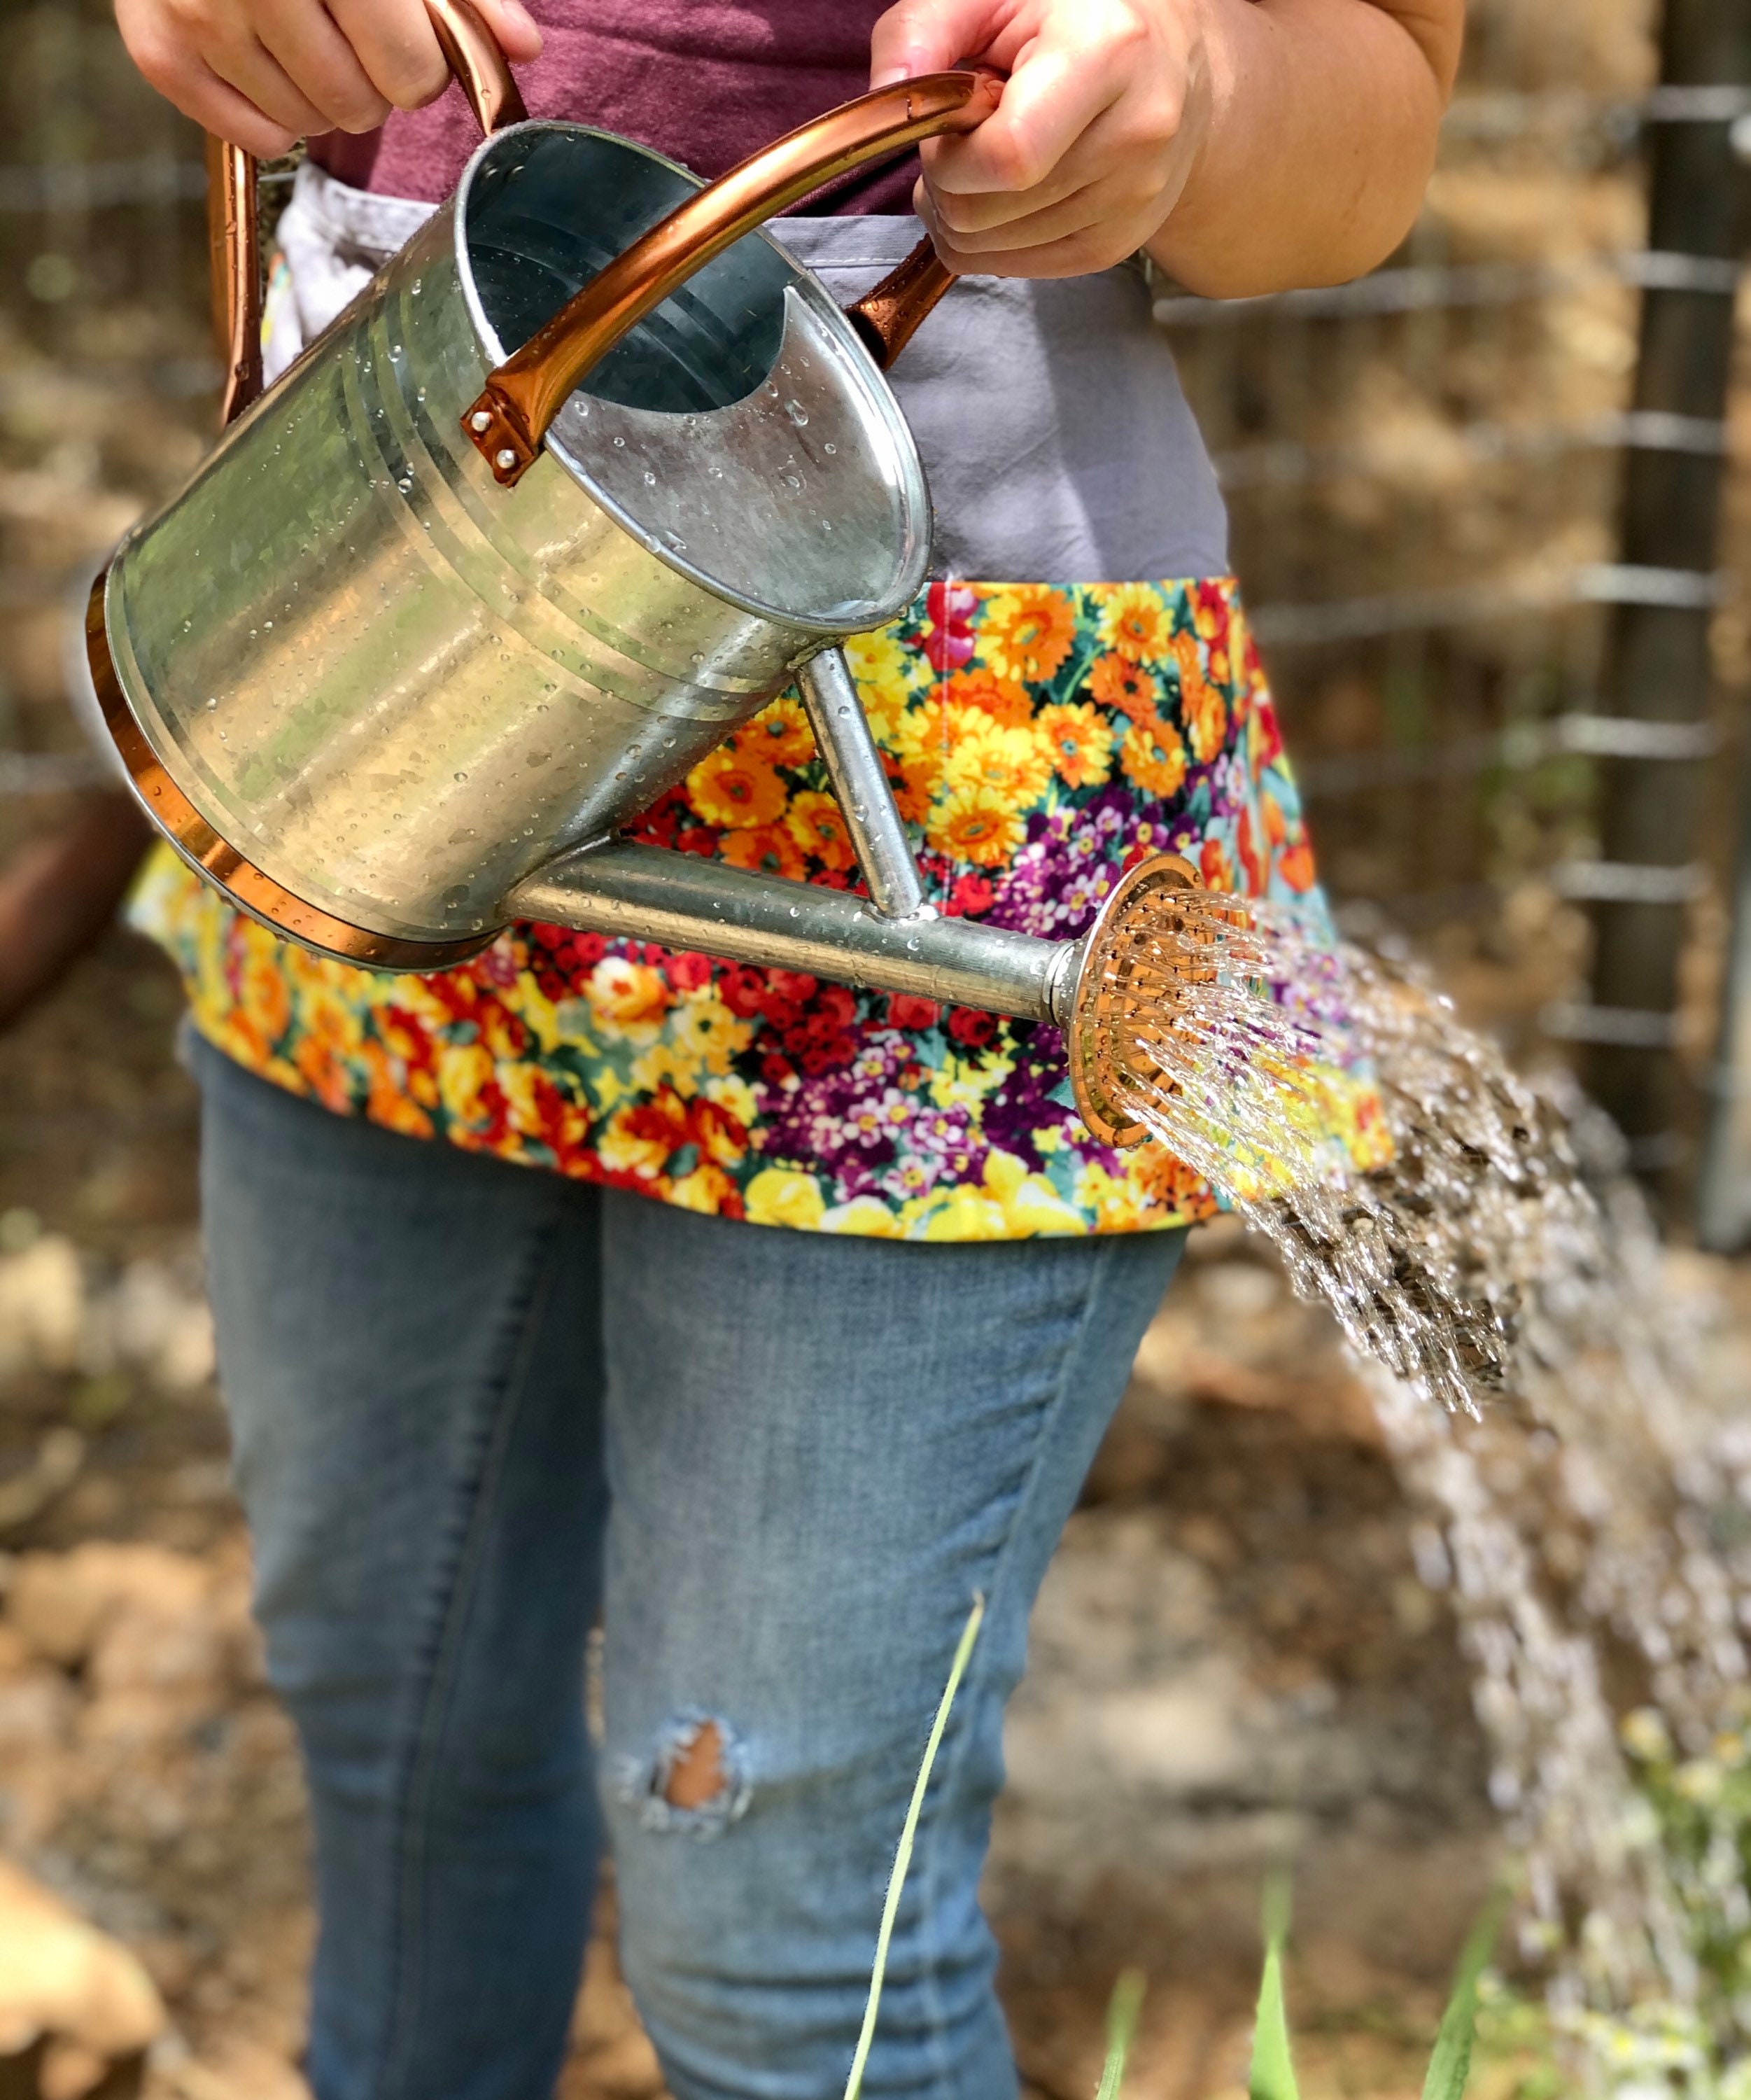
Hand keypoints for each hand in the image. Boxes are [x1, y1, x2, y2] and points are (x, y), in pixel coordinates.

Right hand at [115, 0, 542, 157]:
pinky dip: (271, 113)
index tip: (405, 33)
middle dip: (372, 79)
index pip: (409, 72)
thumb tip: (523, 48)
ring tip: (304, 32)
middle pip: (358, 108)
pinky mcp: (158, 49)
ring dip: (321, 93)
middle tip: (351, 29)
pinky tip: (268, 57)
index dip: (420, 62)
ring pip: (306, 125)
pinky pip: (252, 137)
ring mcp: (197, 17)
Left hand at [870, 0, 1210, 278]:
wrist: (1170, 64)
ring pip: (989, 251)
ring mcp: (1131, 200)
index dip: (951, 156)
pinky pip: (1014, 271)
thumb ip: (923, 29)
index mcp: (1108, 54)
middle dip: (944, 184)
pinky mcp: (1116, 246)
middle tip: (960, 139)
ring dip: (961, 214)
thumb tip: (887, 95)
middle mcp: (1134, 135)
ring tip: (987, 159)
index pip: (1008, 157)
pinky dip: (986, 240)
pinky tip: (1005, 192)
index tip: (947, 122)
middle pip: (986, 212)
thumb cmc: (1071, 16)